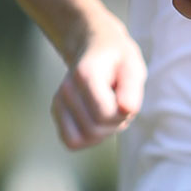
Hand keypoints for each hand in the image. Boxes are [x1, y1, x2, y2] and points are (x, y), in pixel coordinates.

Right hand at [52, 23, 145, 148]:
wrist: (95, 49)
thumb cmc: (118, 60)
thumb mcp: (133, 66)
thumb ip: (132, 88)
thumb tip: (127, 110)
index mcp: (86, 74)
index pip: (105, 113)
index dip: (123, 113)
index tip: (128, 98)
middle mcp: (67, 88)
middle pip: (94, 130)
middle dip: (115, 124)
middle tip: (120, 104)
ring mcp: (58, 101)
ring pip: (83, 139)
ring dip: (104, 131)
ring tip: (109, 109)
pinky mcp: (56, 113)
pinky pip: (73, 141)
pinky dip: (90, 137)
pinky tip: (97, 118)